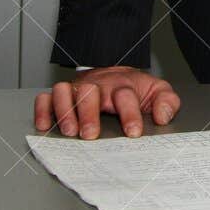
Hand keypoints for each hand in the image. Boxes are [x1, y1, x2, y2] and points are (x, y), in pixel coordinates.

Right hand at [33, 66, 181, 138]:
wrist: (116, 74)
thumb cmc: (135, 89)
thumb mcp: (157, 92)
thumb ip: (167, 102)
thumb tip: (161, 116)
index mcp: (123, 85)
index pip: (125, 95)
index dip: (130, 114)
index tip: (133, 132)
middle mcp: (97, 85)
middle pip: (89, 91)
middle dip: (89, 114)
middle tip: (91, 135)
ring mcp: (77, 89)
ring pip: (63, 91)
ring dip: (65, 111)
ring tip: (70, 132)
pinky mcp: (61, 96)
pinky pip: (45, 97)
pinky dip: (42, 110)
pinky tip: (45, 125)